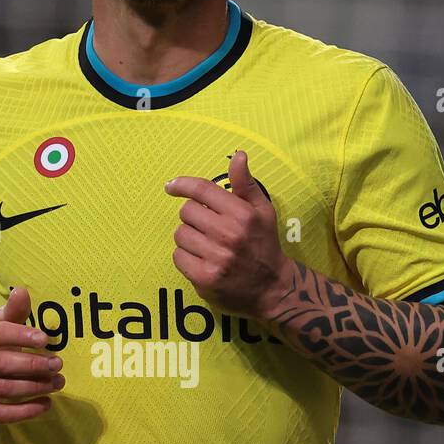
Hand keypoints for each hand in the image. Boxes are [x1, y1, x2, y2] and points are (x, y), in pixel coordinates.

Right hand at [0, 286, 63, 426]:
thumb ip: (12, 312)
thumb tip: (23, 291)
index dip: (20, 335)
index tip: (45, 339)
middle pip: (0, 363)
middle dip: (32, 364)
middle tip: (57, 364)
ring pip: (3, 389)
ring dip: (34, 387)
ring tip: (58, 383)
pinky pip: (0, 414)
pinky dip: (25, 411)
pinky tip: (46, 404)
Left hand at [165, 150, 292, 320]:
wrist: (273, 288)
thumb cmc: (264, 245)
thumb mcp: (263, 211)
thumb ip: (246, 184)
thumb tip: (238, 155)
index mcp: (242, 214)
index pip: (202, 190)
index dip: (182, 185)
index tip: (171, 186)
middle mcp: (229, 234)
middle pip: (187, 212)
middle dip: (193, 217)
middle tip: (207, 227)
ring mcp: (216, 257)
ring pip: (180, 234)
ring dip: (188, 238)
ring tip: (206, 245)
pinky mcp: (205, 277)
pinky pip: (178, 256)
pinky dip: (185, 257)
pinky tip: (201, 260)